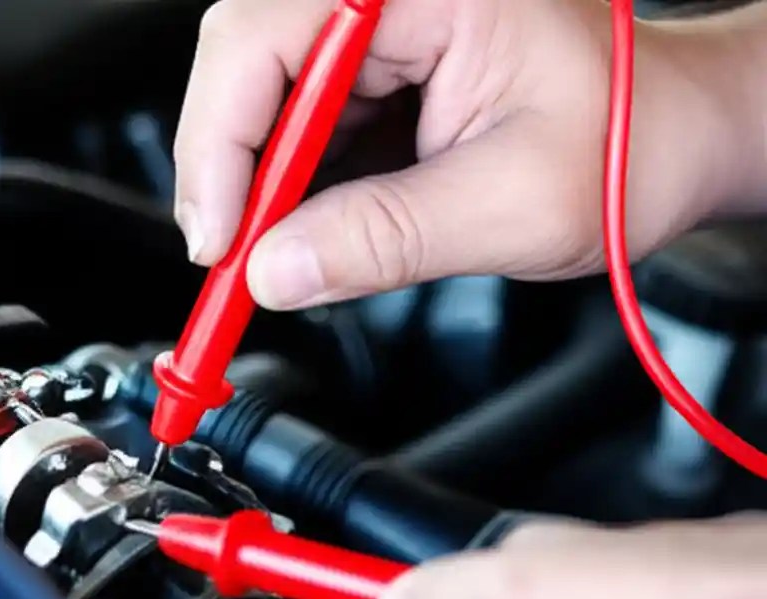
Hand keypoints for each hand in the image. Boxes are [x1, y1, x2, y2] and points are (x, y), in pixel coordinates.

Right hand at [173, 0, 760, 308]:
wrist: (677, 139)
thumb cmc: (633, 140)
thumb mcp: (513, 204)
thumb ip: (385, 238)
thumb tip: (275, 270)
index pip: (266, 36)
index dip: (223, 141)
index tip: (221, 236)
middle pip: (245, 62)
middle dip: (226, 168)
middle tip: (227, 260)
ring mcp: (377, 28)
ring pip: (259, 97)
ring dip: (252, 186)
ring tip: (266, 256)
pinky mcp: (372, 71)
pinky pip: (294, 122)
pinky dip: (284, 187)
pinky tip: (299, 229)